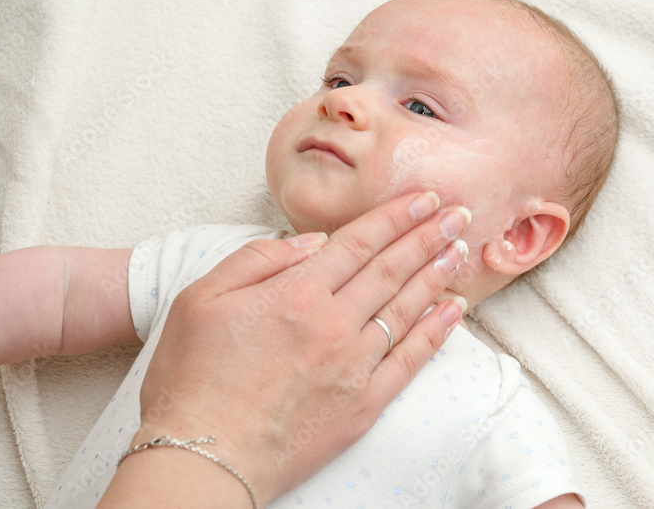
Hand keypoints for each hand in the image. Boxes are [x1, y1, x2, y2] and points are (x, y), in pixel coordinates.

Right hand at [102, 191, 469, 505]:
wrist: (204, 456)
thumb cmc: (192, 377)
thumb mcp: (200, 299)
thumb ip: (257, 260)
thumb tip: (312, 241)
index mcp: (295, 293)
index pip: (357, 242)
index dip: (394, 216)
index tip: (424, 197)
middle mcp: (333, 323)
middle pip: (391, 269)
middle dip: (427, 236)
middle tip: (458, 213)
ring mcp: (354, 365)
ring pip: (406, 308)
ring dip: (437, 275)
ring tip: (460, 250)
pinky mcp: (364, 403)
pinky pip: (410, 360)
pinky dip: (435, 332)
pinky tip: (453, 310)